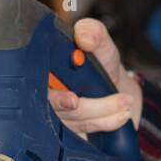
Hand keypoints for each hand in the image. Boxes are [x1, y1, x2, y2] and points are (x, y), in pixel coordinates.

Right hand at [50, 17, 144, 131]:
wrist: (112, 82)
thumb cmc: (100, 59)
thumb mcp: (99, 40)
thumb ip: (92, 31)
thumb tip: (84, 38)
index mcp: (44, 66)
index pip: (35, 83)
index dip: (52, 95)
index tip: (72, 99)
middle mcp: (45, 90)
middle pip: (54, 108)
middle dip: (86, 108)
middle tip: (116, 101)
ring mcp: (55, 112)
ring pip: (73, 120)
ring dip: (103, 113)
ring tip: (126, 102)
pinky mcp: (69, 126)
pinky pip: (84, 128)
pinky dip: (106, 123)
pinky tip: (121, 115)